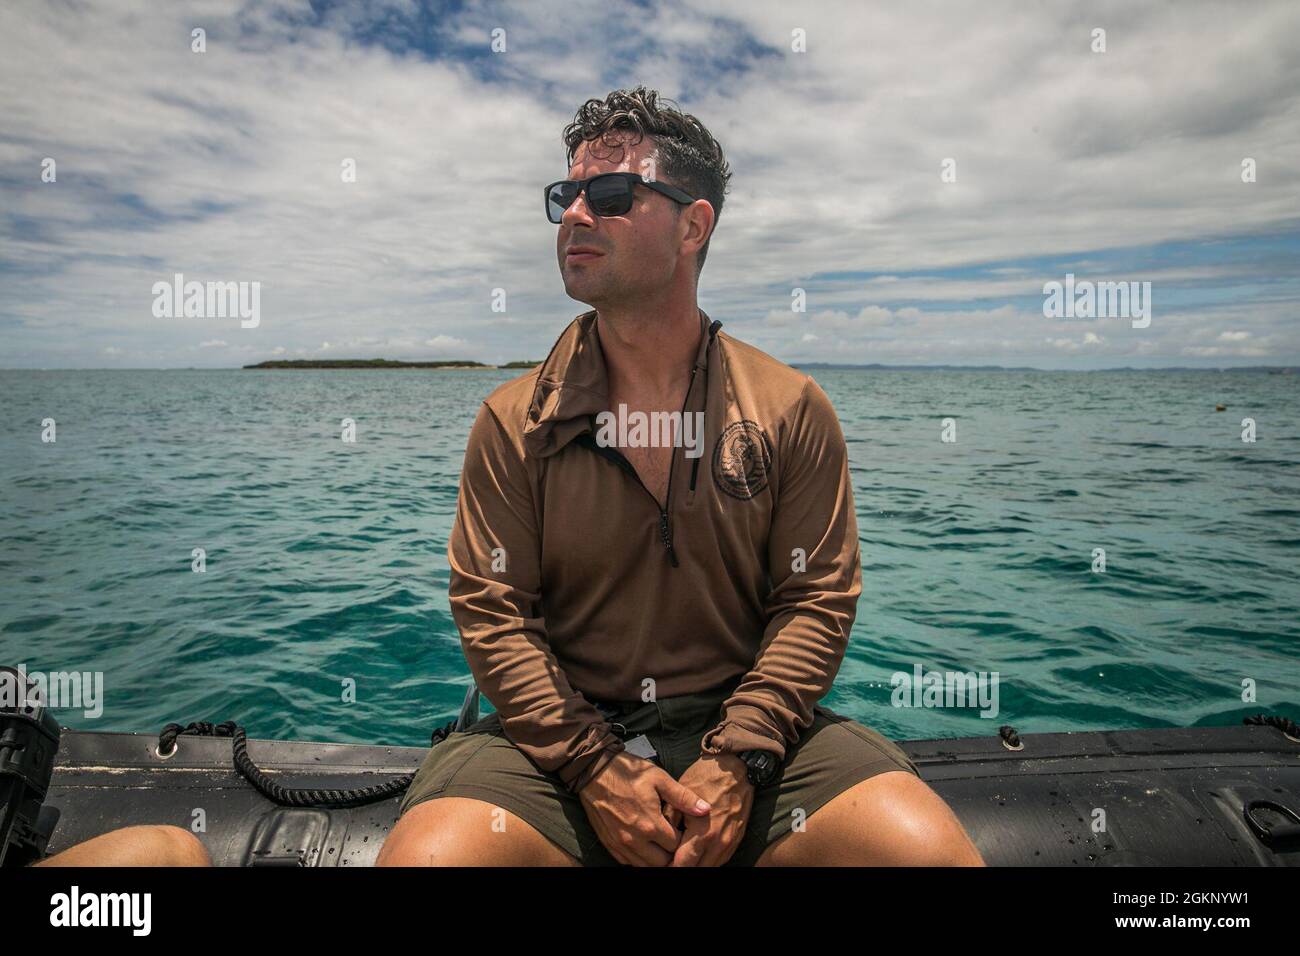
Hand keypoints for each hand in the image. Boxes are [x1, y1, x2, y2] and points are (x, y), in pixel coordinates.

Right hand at [578, 750, 711, 865]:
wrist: (594, 770)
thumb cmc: (628, 771)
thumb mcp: (659, 778)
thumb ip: (683, 797)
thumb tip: (706, 809)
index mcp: (650, 824)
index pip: (677, 846)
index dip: (684, 840)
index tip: (685, 829)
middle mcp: (635, 840)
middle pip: (663, 862)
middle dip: (672, 854)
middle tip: (676, 839)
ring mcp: (620, 844)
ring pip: (646, 866)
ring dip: (657, 859)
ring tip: (662, 843)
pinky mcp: (610, 844)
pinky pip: (629, 863)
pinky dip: (640, 859)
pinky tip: (645, 845)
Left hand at [666, 754, 753, 866]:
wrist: (736, 768)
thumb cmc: (705, 778)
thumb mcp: (679, 797)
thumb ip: (669, 822)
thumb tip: (660, 841)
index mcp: (702, 833)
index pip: (682, 864)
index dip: (668, 866)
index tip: (659, 861)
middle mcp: (718, 843)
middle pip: (696, 869)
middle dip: (681, 866)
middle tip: (668, 861)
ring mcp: (729, 843)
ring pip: (709, 867)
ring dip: (695, 864)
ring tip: (681, 857)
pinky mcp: (736, 840)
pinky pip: (720, 860)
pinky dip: (707, 860)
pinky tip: (697, 853)